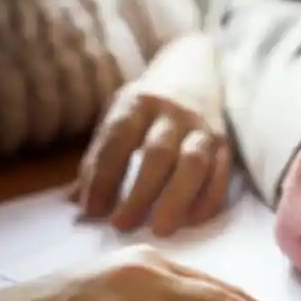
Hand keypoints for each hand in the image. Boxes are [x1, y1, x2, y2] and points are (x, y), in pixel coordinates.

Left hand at [73, 34, 231, 236]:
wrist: (194, 71)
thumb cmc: (145, 107)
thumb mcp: (116, 117)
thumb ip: (99, 158)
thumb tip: (76, 203)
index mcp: (136, 103)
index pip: (117, 140)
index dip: (103, 177)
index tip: (91, 210)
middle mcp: (172, 113)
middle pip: (158, 154)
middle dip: (140, 193)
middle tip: (122, 226)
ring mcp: (202, 128)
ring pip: (194, 164)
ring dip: (177, 199)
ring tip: (161, 230)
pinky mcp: (224, 143)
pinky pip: (221, 173)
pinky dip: (208, 200)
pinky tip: (192, 221)